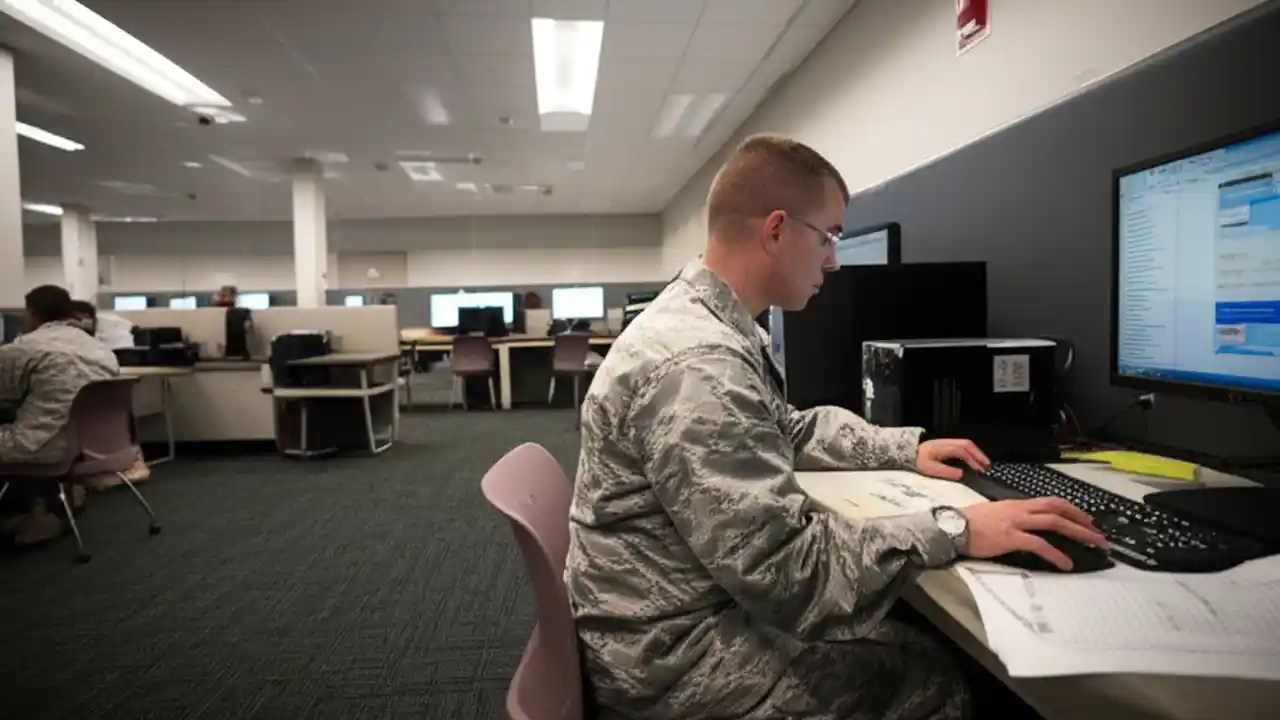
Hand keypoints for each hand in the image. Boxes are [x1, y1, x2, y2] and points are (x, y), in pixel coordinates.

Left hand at [916, 438, 989, 479]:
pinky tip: (971, 459)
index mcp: (944, 448)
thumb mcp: (930, 469)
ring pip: (965, 444)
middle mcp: (946, 443)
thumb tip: (961, 474)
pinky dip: (969, 452)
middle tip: (987, 465)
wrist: (907, 453)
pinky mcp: (944, 446)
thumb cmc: (917, 461)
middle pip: (967, 444)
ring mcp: (946, 443)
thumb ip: (946, 471)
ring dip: (975, 452)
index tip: (980, 469)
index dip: (973, 460)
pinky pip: (961, 446)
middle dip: (979, 454)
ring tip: (982, 463)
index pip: (963, 451)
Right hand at [961, 498, 1109, 570]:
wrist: (952, 527)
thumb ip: (1013, 517)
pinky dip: (1056, 554)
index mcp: (1017, 504)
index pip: (1051, 502)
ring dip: (1078, 533)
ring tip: (1094, 544)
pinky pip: (1039, 544)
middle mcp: (1020, 510)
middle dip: (1082, 520)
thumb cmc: (969, 522)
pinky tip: (1066, 563)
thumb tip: (1027, 525)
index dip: (1072, 509)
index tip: (1085, 518)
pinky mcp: (1011, 537)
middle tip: (1099, 533)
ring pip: (1054, 523)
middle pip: (1058, 510)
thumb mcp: (995, 514)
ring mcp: (1016, 522)